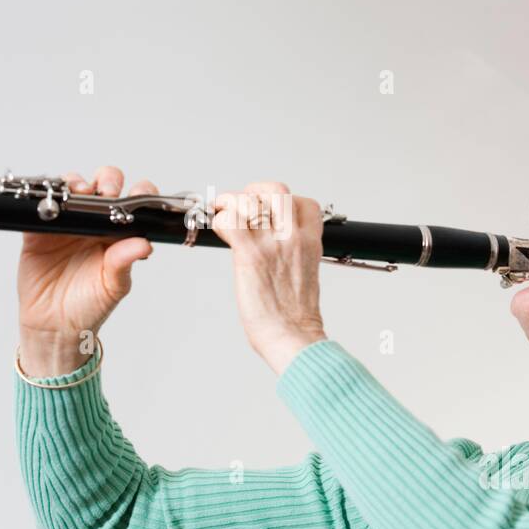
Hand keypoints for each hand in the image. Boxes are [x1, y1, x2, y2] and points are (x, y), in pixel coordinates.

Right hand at [17, 166, 156, 375]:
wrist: (54, 326)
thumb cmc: (89, 307)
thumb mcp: (112, 287)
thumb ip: (124, 263)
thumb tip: (144, 244)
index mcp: (117, 234)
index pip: (133, 204)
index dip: (137, 194)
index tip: (138, 196)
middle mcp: (94, 223)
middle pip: (104, 186)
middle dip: (107, 180)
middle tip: (106, 192)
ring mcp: (67, 224)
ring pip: (72, 189)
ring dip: (76, 182)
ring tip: (80, 192)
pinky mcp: (38, 230)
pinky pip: (40, 205)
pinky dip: (43, 197)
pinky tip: (50, 201)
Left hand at [211, 182, 327, 373]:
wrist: (293, 338)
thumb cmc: (295, 318)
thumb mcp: (305, 276)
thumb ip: (293, 256)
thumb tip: (275, 251)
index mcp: (311, 243)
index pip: (304, 202)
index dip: (283, 201)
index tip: (267, 211)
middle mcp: (293, 237)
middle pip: (275, 190)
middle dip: (253, 193)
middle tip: (240, 206)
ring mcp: (272, 244)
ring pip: (249, 200)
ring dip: (231, 204)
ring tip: (224, 216)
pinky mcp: (250, 254)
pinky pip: (230, 221)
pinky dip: (219, 220)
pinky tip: (218, 231)